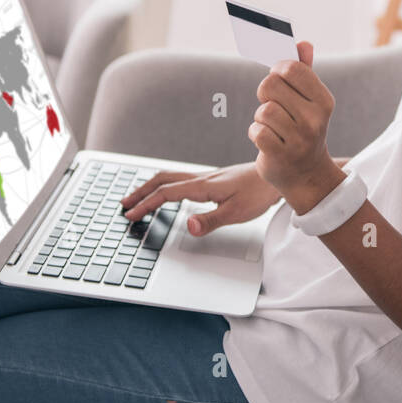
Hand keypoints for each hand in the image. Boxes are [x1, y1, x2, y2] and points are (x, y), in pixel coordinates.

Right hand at [119, 163, 280, 235]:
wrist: (277, 175)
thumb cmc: (260, 193)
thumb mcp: (236, 212)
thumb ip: (210, 221)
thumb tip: (188, 227)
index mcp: (203, 186)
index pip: (166, 193)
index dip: (145, 204)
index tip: (131, 215)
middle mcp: (202, 179)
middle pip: (162, 180)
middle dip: (140, 192)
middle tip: (124, 205)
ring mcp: (207, 178)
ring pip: (171, 178)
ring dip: (151, 187)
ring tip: (139, 199)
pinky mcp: (214, 180)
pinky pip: (182, 181)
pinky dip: (166, 187)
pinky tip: (169, 196)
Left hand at [249, 40, 341, 211]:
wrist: (307, 175)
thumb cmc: (303, 130)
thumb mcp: (309, 101)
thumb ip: (304, 70)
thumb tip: (303, 42)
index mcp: (323, 100)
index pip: (292, 68)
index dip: (278, 71)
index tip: (280, 81)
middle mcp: (315, 118)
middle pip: (270, 84)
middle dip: (265, 95)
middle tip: (274, 107)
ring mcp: (300, 138)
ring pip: (263, 110)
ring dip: (261, 118)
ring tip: (273, 127)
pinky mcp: (281, 155)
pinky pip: (257, 131)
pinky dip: (256, 134)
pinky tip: (267, 141)